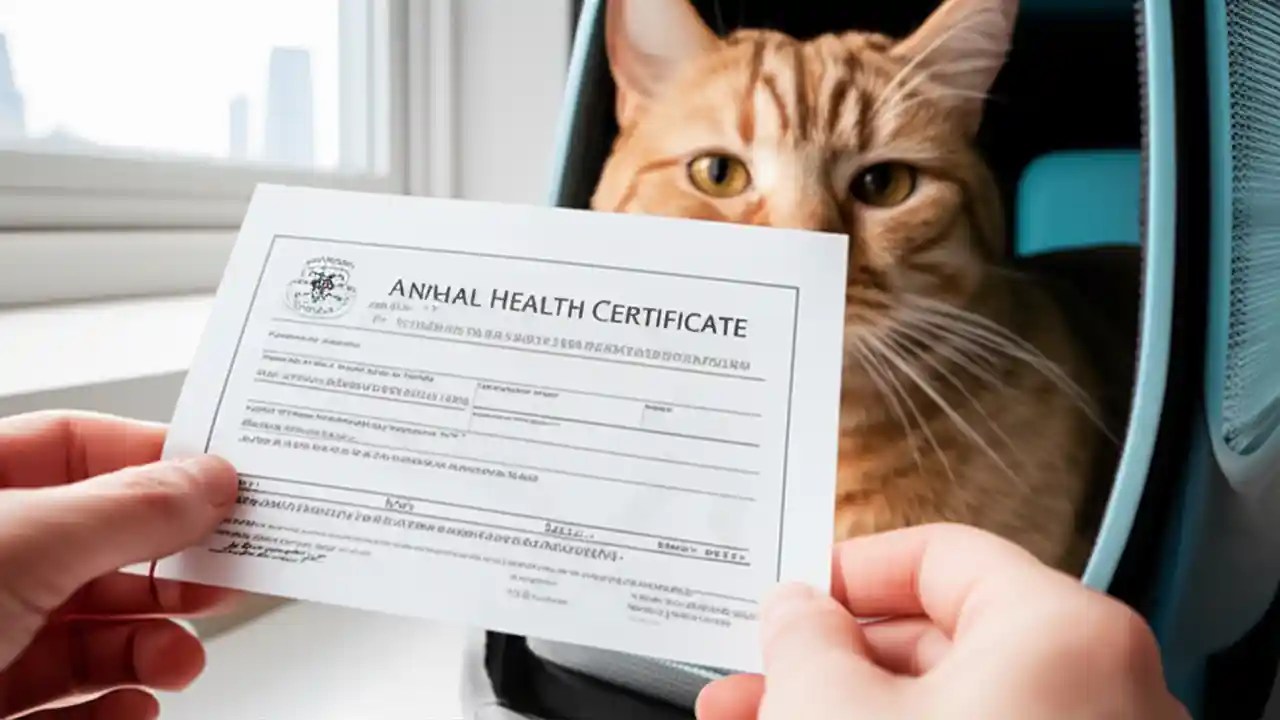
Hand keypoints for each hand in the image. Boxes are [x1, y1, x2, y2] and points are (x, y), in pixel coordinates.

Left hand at [0, 411, 239, 718]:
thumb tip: (211, 481)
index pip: (70, 447)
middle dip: (167, 569)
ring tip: (179, 660)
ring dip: (150, 647)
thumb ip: (130, 509)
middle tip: (226, 572)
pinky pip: (65, 706)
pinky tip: (134, 706)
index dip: (151, 458)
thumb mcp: (26, 542)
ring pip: (87, 633)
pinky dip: (114, 706)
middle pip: (97, 548)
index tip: (221, 480)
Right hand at [697, 523, 1189, 719]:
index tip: (789, 595)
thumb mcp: (832, 710)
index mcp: (1060, 633)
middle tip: (757, 678)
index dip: (848, 570)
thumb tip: (794, 611)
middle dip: (830, 660)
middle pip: (940, 642)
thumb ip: (803, 639)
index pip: (940, 556)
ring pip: (950, 713)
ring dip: (847, 714)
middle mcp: (1098, 694)